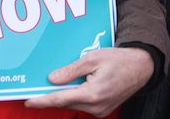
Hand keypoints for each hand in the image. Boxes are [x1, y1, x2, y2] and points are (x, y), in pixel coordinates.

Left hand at [24, 47, 153, 116]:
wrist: (141, 67)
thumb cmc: (119, 60)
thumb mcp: (93, 58)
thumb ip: (71, 70)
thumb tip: (52, 79)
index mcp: (93, 93)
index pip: (60, 99)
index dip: (42, 100)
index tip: (28, 101)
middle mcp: (96, 106)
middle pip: (66, 103)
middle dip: (51, 96)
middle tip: (37, 88)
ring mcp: (101, 110)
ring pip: (74, 105)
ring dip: (64, 96)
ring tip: (56, 85)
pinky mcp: (103, 110)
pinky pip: (83, 105)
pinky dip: (75, 97)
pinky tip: (72, 87)